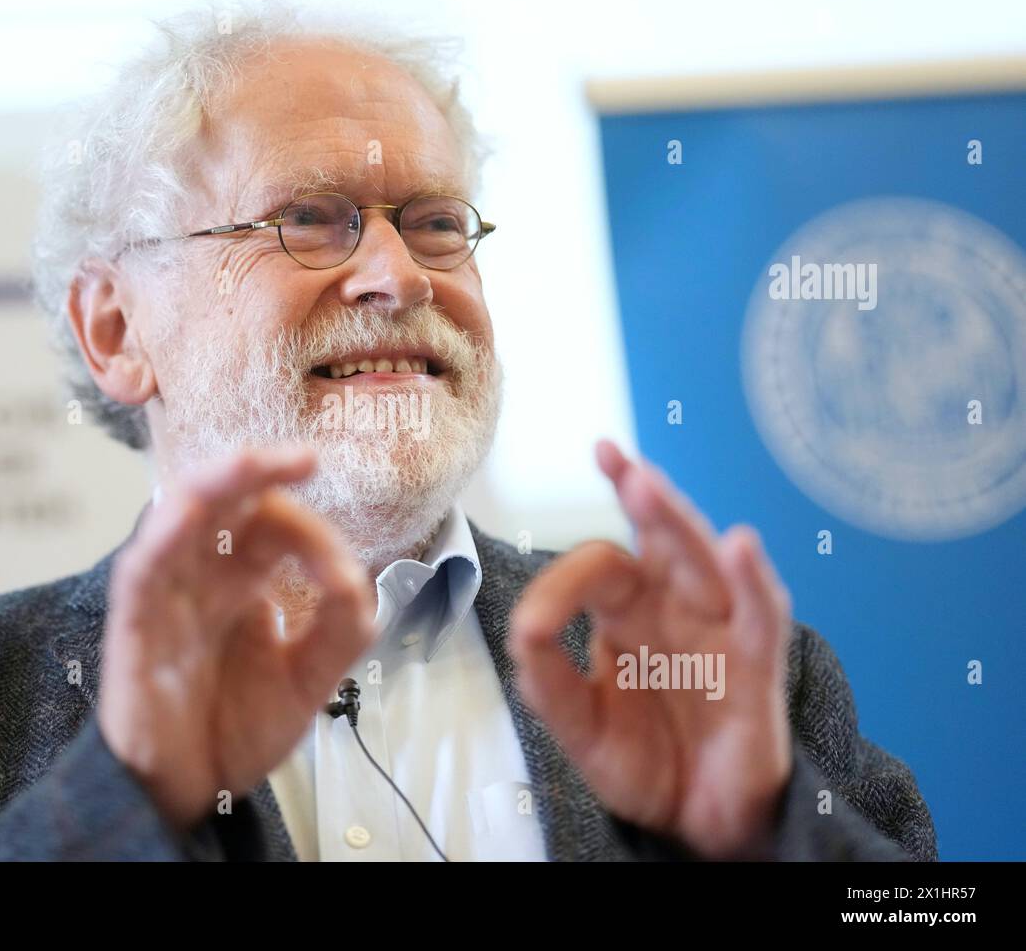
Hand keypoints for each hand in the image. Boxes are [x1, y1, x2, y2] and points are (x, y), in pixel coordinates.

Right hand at [98, 446, 375, 829]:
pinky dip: (161, 538)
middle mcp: (202, 576)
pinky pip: (141, 572)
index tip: (344, 575)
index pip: (272, 526)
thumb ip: (339, 631)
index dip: (312, 534)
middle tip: (304, 457)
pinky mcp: (134, 629)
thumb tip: (358, 579)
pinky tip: (187, 513)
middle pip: (223, 501)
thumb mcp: (307, 681)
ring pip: (178, 519)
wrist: (189, 795)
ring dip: (214, 484)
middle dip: (258, 470)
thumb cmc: (233, 729)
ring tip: (252, 462)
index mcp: (241, 580)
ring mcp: (166, 596)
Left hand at [509, 440, 793, 857]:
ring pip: (704, 561)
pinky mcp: (757, 666)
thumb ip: (546, 676)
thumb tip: (522, 624)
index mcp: (628, 612)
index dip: (565, 582)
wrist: (696, 825)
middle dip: (640, 497)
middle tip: (615, 459)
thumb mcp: (577, 723)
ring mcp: (720, 630)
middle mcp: (676, 607)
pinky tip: (740, 546)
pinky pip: (761, 615)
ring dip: (679, 521)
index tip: (536, 623)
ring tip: (647, 485)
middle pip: (661, 539)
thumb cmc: (645, 761)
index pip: (602, 565)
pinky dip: (754, 581)